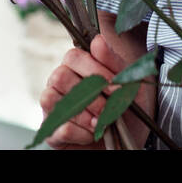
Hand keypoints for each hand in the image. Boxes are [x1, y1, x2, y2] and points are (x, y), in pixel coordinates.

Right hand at [40, 33, 156, 149]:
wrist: (130, 141)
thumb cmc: (127, 110)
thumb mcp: (127, 84)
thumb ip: (112, 61)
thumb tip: (98, 41)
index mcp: (76, 68)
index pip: (72, 56)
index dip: (94, 70)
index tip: (115, 85)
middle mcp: (60, 85)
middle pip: (60, 76)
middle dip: (90, 94)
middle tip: (109, 106)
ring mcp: (53, 108)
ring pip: (52, 99)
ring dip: (83, 113)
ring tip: (102, 121)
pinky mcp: (53, 133)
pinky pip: (59, 127)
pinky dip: (81, 132)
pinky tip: (92, 134)